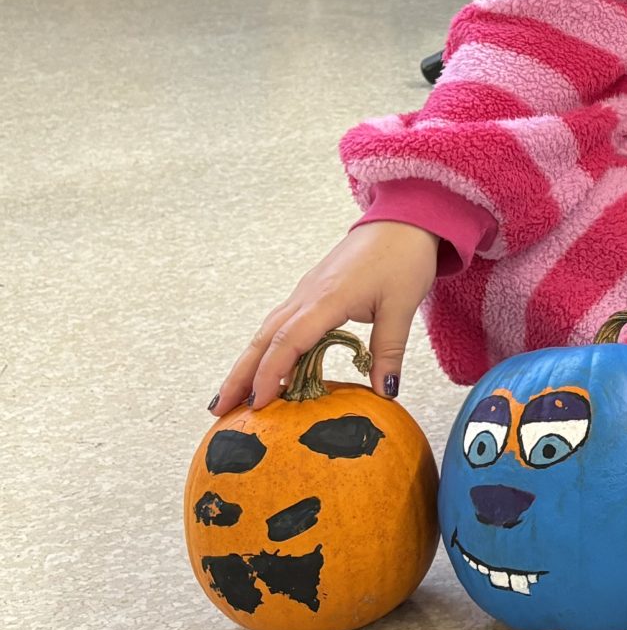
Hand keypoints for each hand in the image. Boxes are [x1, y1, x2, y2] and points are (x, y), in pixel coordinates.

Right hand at [210, 221, 439, 414]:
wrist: (402, 219)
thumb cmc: (403, 257)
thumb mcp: (402, 306)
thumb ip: (389, 351)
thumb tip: (385, 392)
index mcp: (327, 298)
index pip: (289, 342)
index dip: (270, 374)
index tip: (255, 404)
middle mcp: (307, 295)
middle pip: (265, 339)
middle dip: (240, 375)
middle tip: (220, 410)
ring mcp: (305, 291)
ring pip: (268, 330)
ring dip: (248, 363)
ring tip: (231, 396)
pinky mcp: (311, 290)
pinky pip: (281, 323)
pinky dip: (267, 347)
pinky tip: (266, 367)